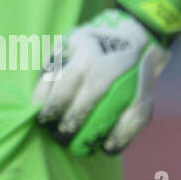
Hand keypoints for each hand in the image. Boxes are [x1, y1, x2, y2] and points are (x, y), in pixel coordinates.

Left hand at [33, 7, 169, 155]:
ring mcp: (126, 89)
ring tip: (76, 146)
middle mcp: (104, 75)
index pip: (60, 95)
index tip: (43, 120)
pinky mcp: (143, 100)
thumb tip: (37, 99)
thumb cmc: (92, 43)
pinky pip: (129, 128)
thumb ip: (52, 68)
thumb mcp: (67, 44)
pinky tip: (106, 147)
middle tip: (58, 136)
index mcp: (81, 60)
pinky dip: (117, 140)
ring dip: (86, 139)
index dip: (49, 112)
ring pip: (101, 124)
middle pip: (78, 113)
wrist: (137, 33)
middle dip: (64, 129)